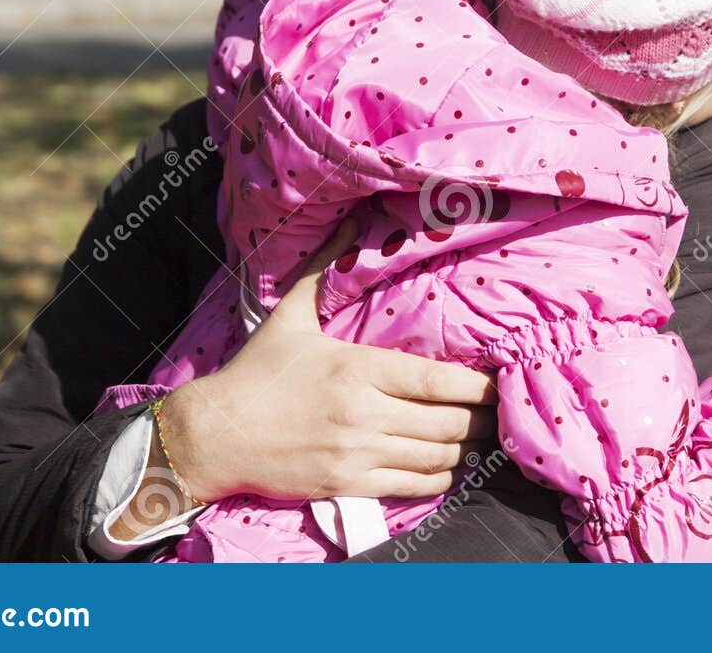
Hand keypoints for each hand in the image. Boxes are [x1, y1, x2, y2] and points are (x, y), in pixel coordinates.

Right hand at [130, 220, 496, 519]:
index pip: (437, 380)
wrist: (214, 434)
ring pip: (437, 457)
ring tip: (474, 438)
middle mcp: (364, 413)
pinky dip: (438, 478)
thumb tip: (351, 225)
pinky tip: (443, 465)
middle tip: (494, 414)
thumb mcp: (290, 317)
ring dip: (463, 449)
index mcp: (357, 368)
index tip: (497, 385)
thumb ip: (325, 271)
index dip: (478, 387)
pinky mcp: (348, 486)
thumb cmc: (256, 373)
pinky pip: (413, 487)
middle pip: (448, 423)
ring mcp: (357, 453)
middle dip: (479, 420)